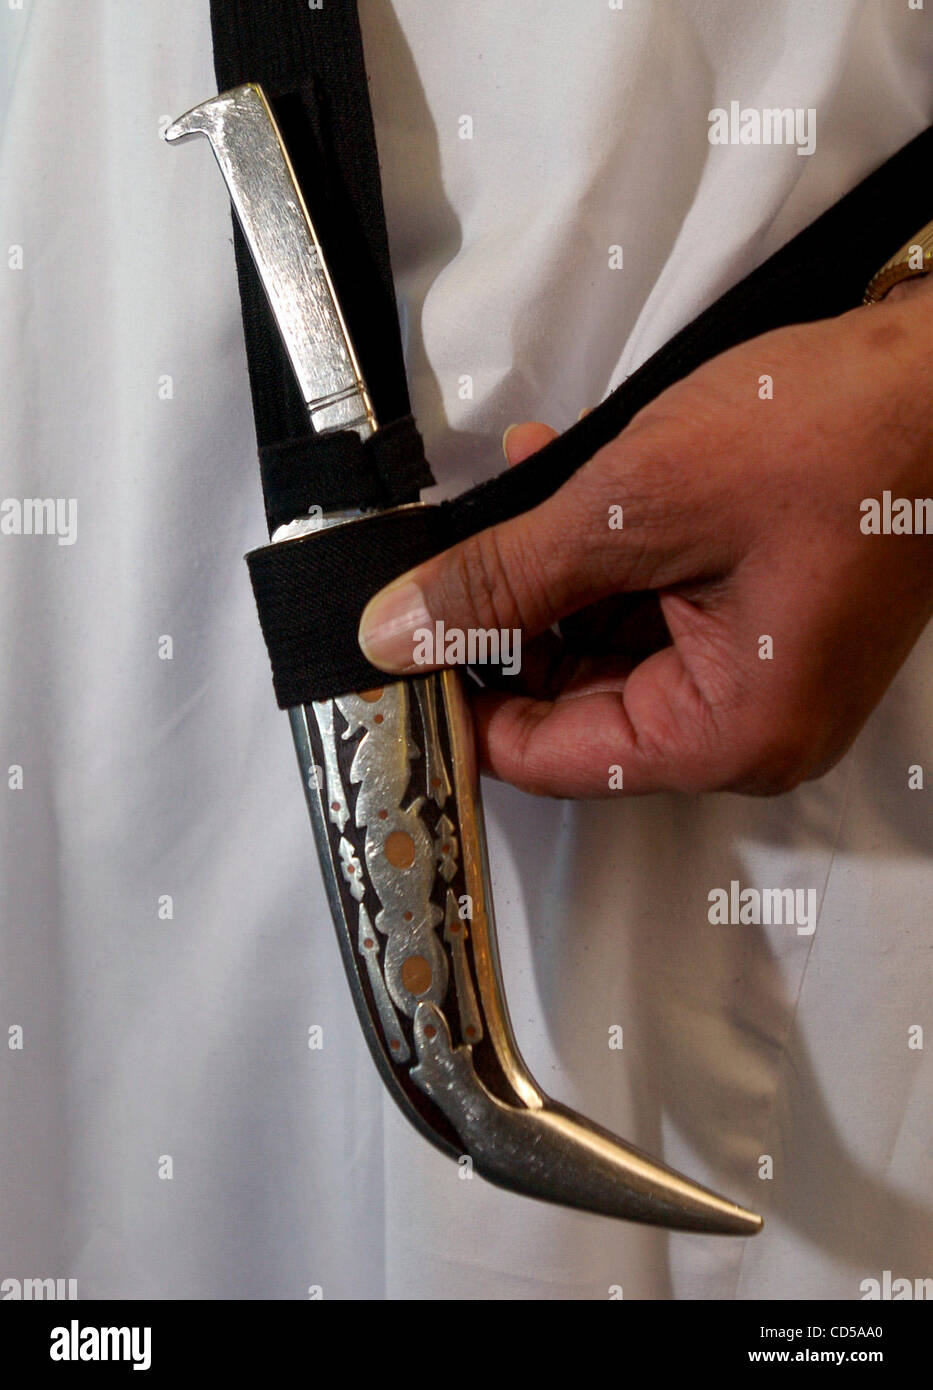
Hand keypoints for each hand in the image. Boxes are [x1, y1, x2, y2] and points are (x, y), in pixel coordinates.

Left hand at [358, 278, 932, 796]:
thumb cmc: (834, 435)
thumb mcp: (634, 507)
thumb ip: (505, 578)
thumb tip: (401, 633)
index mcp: (729, 736)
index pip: (549, 759)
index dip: (463, 704)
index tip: (400, 650)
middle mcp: (750, 728)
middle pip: (576, 705)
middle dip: (508, 620)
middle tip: (444, 558)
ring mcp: (761, 677)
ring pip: (609, 649)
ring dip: (552, 574)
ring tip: (519, 489)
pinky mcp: (765, 625)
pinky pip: (656, 611)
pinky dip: (605, 556)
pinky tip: (562, 481)